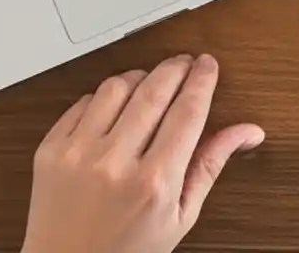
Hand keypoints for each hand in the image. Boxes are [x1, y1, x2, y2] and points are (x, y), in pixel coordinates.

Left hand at [21, 54, 264, 252]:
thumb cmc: (126, 251)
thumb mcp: (181, 216)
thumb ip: (211, 165)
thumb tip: (247, 132)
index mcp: (154, 183)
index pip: (188, 111)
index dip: (202, 80)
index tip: (208, 66)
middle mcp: (115, 164)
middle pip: (154, 90)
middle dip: (176, 68)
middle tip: (186, 64)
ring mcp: (78, 154)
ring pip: (116, 87)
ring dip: (140, 78)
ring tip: (151, 84)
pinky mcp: (51, 150)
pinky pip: (82, 102)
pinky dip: (103, 97)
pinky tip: (115, 106)